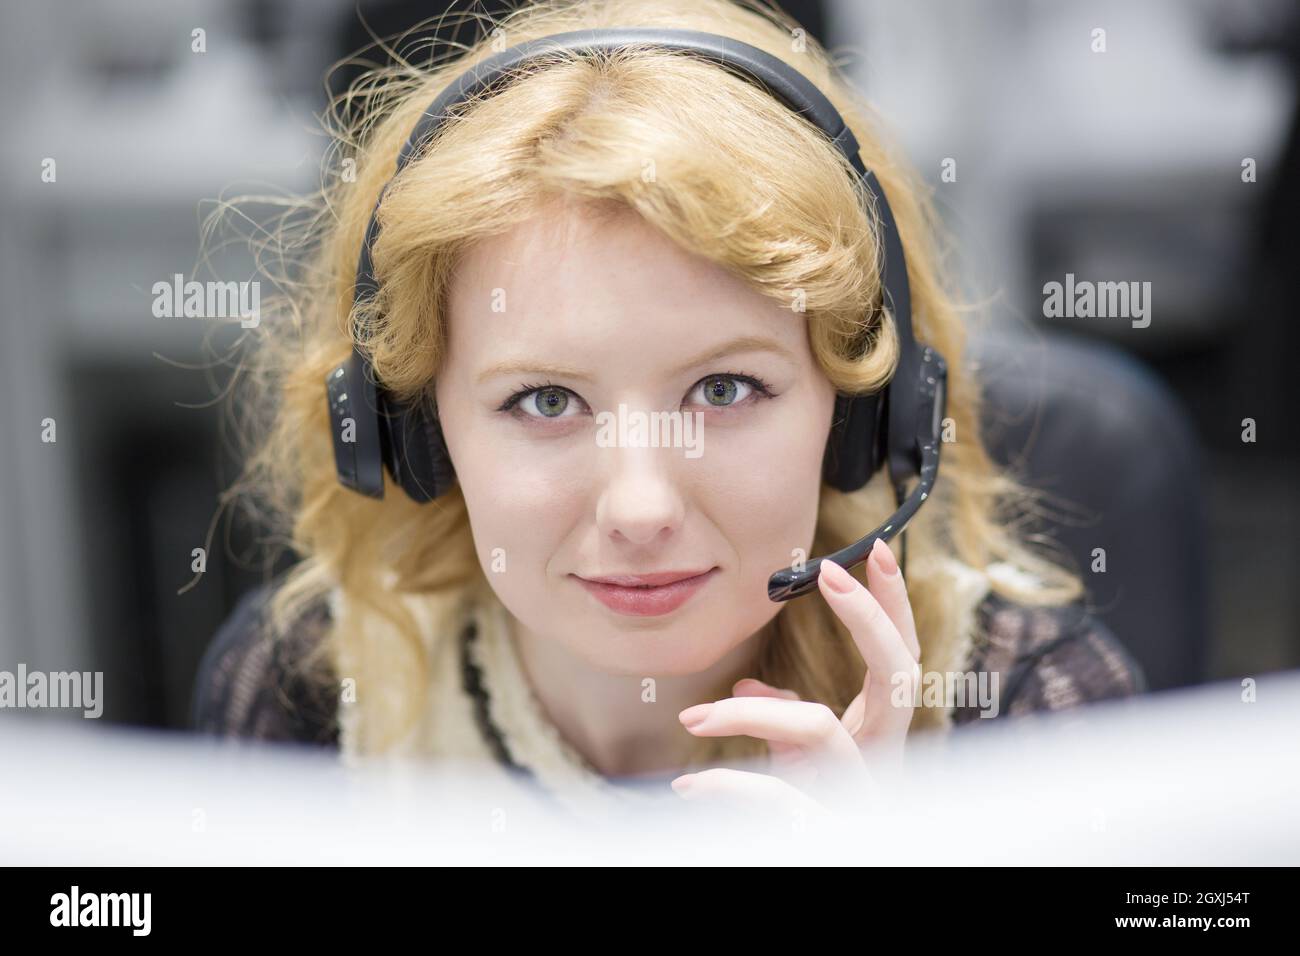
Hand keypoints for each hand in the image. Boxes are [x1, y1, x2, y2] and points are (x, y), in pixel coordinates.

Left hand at [671, 537, 920, 818]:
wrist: (799, 864)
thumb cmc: (805, 816)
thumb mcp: (795, 766)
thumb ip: (781, 717)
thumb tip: (749, 681)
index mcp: (877, 740)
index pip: (899, 660)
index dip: (891, 606)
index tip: (870, 548)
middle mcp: (882, 766)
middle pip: (900, 679)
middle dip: (869, 621)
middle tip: (831, 572)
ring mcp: (860, 800)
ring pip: (820, 730)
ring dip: (749, 712)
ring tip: (695, 714)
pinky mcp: (823, 833)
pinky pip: (779, 797)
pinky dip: (729, 784)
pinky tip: (690, 783)